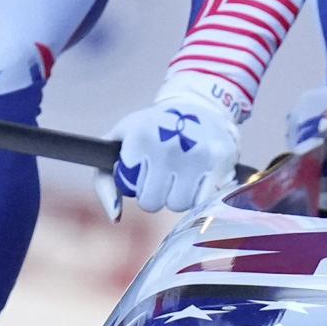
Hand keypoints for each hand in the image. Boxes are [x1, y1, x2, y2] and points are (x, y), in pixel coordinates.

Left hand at [97, 77, 241, 216]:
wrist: (198, 108)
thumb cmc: (152, 131)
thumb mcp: (120, 144)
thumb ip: (106, 182)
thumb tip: (116, 217)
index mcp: (140, 138)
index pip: (134, 191)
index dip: (139, 182)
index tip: (144, 165)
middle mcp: (169, 144)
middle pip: (154, 203)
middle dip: (156, 193)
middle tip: (163, 173)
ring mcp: (197, 152)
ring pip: (179, 205)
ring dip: (179, 195)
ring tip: (181, 173)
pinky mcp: (220, 158)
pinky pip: (204, 200)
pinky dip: (201, 194)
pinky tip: (200, 176)